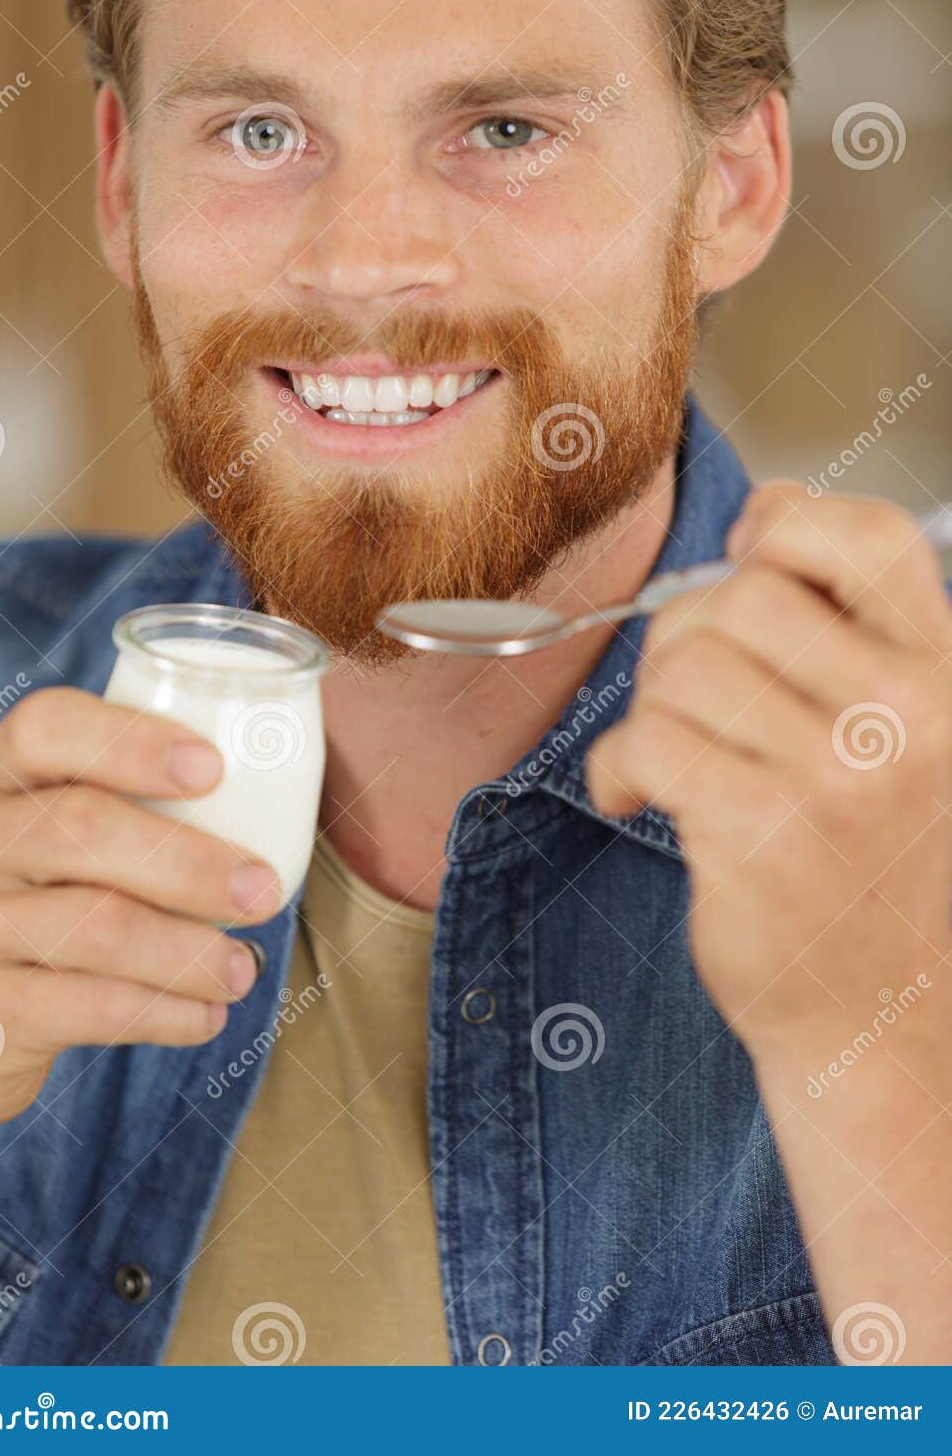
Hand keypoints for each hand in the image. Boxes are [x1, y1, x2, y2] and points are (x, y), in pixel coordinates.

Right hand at [0, 688, 278, 1136]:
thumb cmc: (16, 909)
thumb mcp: (30, 838)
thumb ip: (112, 805)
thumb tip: (268, 795)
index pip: (44, 728)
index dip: (132, 740)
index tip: (213, 768)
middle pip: (83, 828)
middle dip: (191, 862)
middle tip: (263, 890)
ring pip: (97, 928)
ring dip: (191, 951)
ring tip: (243, 968)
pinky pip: (94, 1007)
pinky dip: (166, 1012)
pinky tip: (205, 1015)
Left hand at [586, 483, 951, 1081]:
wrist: (882, 1021)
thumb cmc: (870, 868)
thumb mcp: (899, 736)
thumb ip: (847, 629)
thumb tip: (762, 514)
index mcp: (943, 676)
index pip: (874, 537)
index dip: (789, 528)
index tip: (747, 565)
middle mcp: (907, 716)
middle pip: (742, 596)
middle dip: (687, 638)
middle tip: (692, 700)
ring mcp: (839, 776)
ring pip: (684, 664)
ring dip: (651, 705)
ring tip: (671, 758)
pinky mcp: (763, 833)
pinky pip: (648, 739)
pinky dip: (617, 766)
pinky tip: (639, 796)